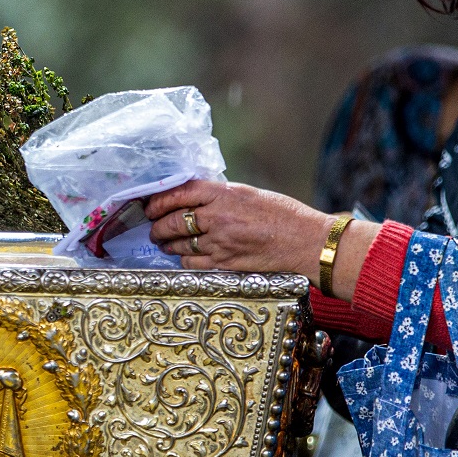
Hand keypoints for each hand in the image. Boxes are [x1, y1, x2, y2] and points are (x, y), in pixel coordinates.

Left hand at [145, 180, 330, 277]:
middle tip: (153, 228)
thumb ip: (218, 196)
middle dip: (157, 226)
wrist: (307, 241)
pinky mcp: (226, 263)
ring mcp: (220, 241)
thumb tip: (190, 199)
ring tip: (163, 243)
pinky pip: (192, 263)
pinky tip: (183, 258)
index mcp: (224, 194)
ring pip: (179, 244)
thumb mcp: (248, 194)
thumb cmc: (282, 214)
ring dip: (167, 244)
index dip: (158, 200)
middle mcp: (218, 216)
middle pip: (172, 221)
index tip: (149, 205)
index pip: (178, 193)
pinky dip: (183, 260)